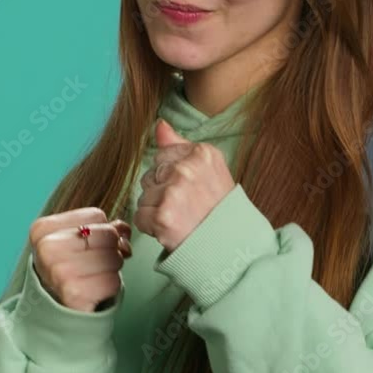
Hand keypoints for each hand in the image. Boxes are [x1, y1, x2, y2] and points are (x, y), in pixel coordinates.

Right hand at [29, 208, 131, 312]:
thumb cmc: (68, 269)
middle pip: (108, 234)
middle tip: (96, 263)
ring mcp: (59, 271)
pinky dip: (111, 286)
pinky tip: (95, 290)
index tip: (93, 245)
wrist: (53, 308)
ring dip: (113, 268)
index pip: (96, 215)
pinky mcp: (74, 294)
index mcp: (44, 229)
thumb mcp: (76, 241)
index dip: (104, 230)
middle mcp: (48, 248)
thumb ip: (102, 227)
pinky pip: (113, 281)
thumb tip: (123, 228)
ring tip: (94, 276)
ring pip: (114, 257)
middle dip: (111, 249)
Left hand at [133, 118, 235, 252]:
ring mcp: (174, 192)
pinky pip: (140, 216)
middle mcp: (187, 168)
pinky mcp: (162, 216)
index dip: (172, 177)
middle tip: (186, 208)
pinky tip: (171, 230)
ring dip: (156, 211)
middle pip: (150, 175)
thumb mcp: (208, 169)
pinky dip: (151, 227)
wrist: (231, 246)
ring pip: (143, 196)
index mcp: (202, 153)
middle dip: (162, 193)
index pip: (162, 156)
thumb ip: (180, 145)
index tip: (191, 191)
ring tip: (180, 219)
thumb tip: (160, 125)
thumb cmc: (219, 209)